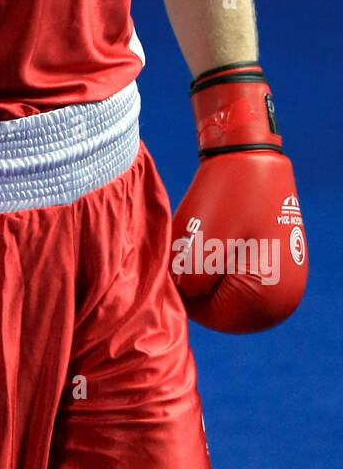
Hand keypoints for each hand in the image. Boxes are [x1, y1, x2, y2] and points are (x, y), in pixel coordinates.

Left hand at [171, 62, 307, 332]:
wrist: (249, 154)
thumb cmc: (223, 197)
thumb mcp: (196, 246)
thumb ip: (187, 288)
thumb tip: (184, 303)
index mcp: (271, 299)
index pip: (208, 314)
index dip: (185, 287)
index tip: (183, 252)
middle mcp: (286, 298)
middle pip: (219, 306)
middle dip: (197, 280)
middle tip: (192, 242)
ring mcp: (284, 281)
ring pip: (224, 290)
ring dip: (206, 271)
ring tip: (205, 234)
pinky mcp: (275, 264)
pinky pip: (236, 276)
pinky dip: (219, 261)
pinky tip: (216, 234)